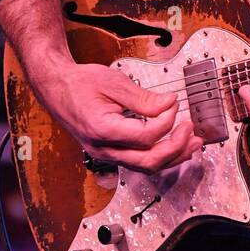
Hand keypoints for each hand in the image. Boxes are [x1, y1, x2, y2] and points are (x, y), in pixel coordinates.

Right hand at [32, 58, 203, 176]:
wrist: (56, 88)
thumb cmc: (80, 83)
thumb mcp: (114, 84)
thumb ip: (144, 98)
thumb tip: (170, 105)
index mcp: (102, 131)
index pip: (145, 137)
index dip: (166, 121)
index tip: (174, 103)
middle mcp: (103, 149)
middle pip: (148, 162)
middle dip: (176, 148)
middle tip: (192, 130)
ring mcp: (105, 154)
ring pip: (145, 167)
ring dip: (172, 157)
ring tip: (192, 143)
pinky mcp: (110, 152)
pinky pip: (138, 161)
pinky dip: (159, 155)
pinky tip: (173, 145)